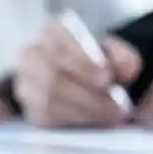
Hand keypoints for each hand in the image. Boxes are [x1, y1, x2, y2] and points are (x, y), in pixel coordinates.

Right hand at [13, 20, 141, 127]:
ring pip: (49, 102)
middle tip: (118, 107)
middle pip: (53, 78)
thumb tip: (127, 68)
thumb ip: (124, 57)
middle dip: (88, 96)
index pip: (61, 46)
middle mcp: (31, 54)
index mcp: (52, 31)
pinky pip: (47, 119)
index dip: (83, 64)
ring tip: (113, 116)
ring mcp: (25, 82)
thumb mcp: (115, 53)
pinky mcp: (29, 108)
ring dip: (85, 112)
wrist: (86, 78)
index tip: (107, 79)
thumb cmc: (98, 60)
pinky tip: (98, 121)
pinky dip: (75, 122)